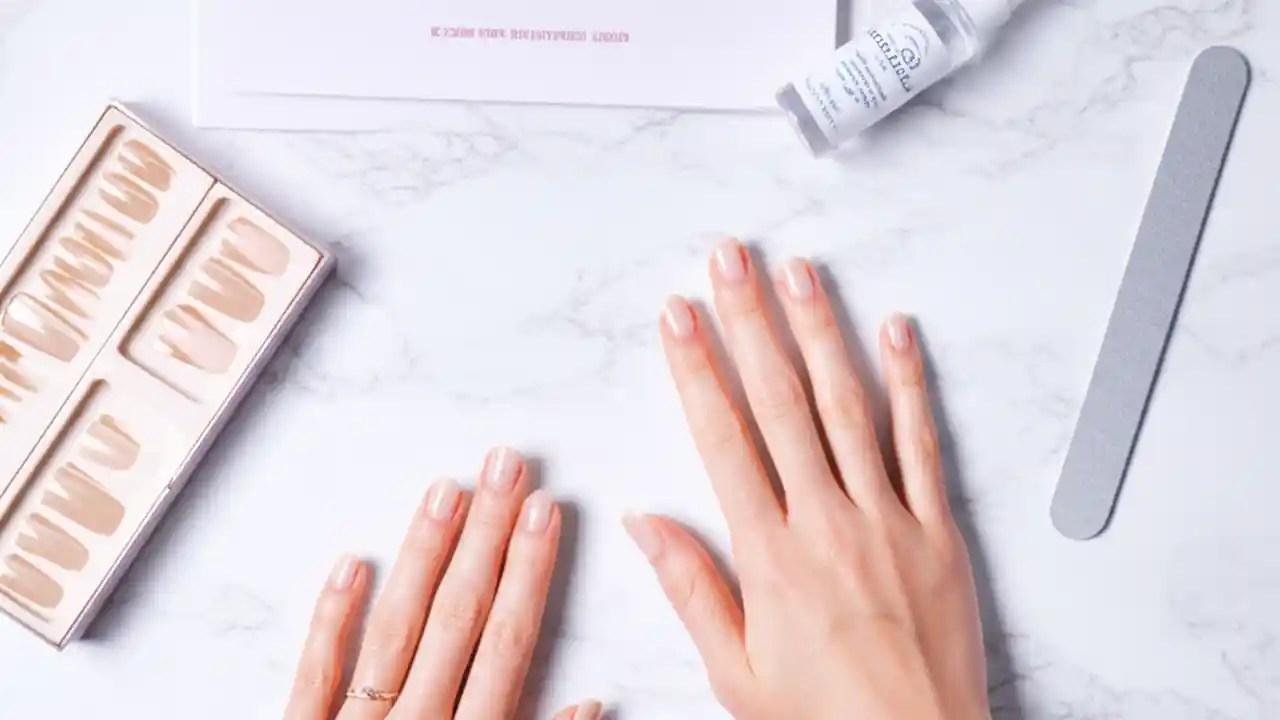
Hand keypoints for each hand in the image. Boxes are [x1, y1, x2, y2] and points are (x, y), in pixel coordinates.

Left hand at [283, 448, 599, 719]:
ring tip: (444, 491)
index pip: (508, 640)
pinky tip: (353, 563)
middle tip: (504, 469)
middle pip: (459, 616)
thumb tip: (590, 706)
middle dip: (487, 536)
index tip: (544, 513)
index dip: (529, 571)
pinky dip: (333, 617)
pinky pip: (316, 672)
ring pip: (395, 628)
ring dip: (423, 555)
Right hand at [627, 240, 987, 718]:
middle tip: (731, 262)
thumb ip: (691, 587)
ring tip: (799, 275)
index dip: (697, 369)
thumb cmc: (826, 716)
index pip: (723, 438)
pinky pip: (921, 443)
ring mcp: (886, 517)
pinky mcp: (936, 528)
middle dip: (750, 322)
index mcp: (770, 554)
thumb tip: (647, 522)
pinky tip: (895, 333)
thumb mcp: (735, 669)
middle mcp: (827, 520)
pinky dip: (910, 383)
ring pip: (847, 406)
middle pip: (780, 402)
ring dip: (820, 332)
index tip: (679, 318)